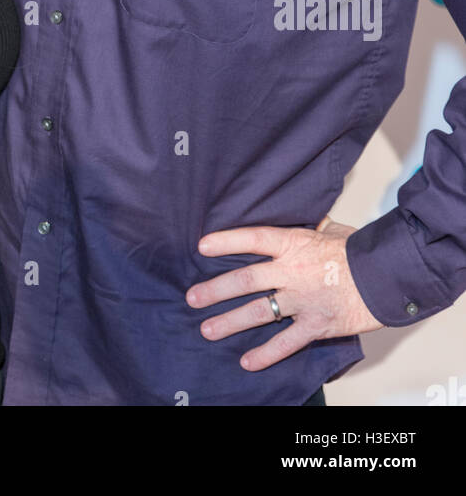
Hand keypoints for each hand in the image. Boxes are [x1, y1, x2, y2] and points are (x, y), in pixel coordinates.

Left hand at [185, 215, 383, 370]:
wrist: (387, 275)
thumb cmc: (359, 251)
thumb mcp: (332, 229)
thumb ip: (311, 228)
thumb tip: (306, 220)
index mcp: (294, 243)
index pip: (252, 239)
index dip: (226, 242)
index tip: (202, 247)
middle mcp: (292, 272)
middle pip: (245, 280)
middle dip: (215, 290)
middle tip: (193, 297)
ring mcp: (302, 300)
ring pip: (258, 312)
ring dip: (230, 322)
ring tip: (208, 328)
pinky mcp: (316, 325)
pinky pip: (286, 342)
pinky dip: (266, 354)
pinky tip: (247, 362)